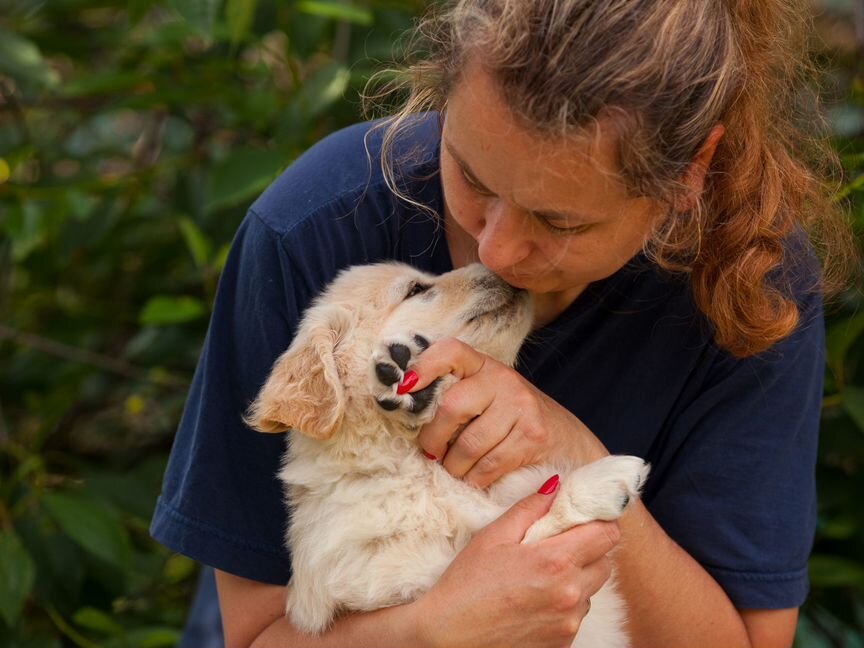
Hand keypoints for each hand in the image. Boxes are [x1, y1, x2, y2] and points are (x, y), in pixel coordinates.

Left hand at [406, 337, 608, 487]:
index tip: (403, 389)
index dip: (423, 366)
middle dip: (433, 438)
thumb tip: (407, 410)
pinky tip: (474, 478)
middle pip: (451, 406)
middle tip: (431, 453)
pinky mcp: (533, 435)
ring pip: (468, 443)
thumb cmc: (515, 423)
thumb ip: (457, 397)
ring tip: (453, 469)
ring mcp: (521, 406)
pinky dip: (474, 478)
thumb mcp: (488, 399)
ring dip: (453, 466)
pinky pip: (488, 464)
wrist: (570, 444)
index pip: (451, 351)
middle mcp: (503, 380)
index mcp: (485, 366)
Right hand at [412, 486, 620, 647]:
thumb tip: (555, 486)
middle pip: (605, 563)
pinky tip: (533, 600)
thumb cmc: (466, 586)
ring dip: (577, 578)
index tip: (583, 518)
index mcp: (556, 562)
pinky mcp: (563, 644)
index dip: (599, 521)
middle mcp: (571, 594)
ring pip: (592, 590)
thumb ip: (529, 508)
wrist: (448, 638)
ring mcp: (569, 623)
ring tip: (539, 577)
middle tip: (557, 545)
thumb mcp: (493, 537)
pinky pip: (576, 615)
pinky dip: (564, 604)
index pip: (607, 534)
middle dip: (588, 549)